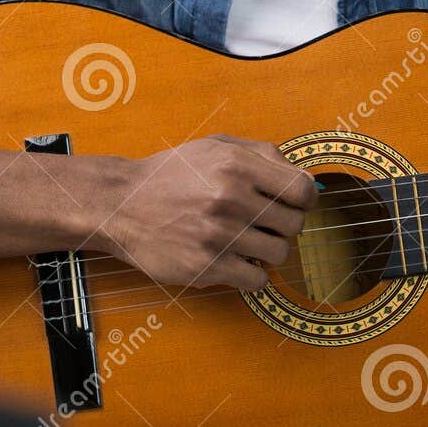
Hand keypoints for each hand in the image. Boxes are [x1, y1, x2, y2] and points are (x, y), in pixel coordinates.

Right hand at [94, 134, 316, 290]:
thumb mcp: (214, 146)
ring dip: (268, 249)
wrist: (121, 205)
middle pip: (295, 224)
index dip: (305, 199)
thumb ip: (262, 154)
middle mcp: (230, 198)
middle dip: (284, 224)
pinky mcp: (207, 266)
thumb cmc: (171, 175)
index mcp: (236, 164)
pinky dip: (252, 273)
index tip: (294, 203)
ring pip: (279, 254)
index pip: (302, 190)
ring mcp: (219, 235)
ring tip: (247, 240)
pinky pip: (257, 280)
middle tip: (264, 222)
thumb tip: (306, 179)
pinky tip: (235, 260)